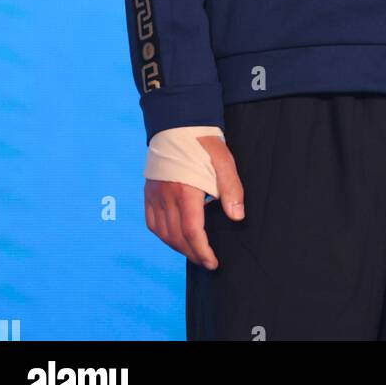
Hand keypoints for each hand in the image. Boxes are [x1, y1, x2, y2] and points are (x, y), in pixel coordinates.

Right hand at [145, 134, 244, 269]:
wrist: (177, 122)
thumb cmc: (203, 141)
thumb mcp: (224, 160)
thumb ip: (231, 189)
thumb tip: (237, 217)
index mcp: (186, 190)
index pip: (192, 231)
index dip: (202, 251)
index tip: (213, 262)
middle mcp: (166, 196)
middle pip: (177, 237)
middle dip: (193, 254)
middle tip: (207, 262)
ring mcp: (155, 194)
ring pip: (162, 233)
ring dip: (178, 248)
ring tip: (194, 252)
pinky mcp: (149, 191)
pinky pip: (151, 222)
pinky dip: (162, 235)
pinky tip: (174, 238)